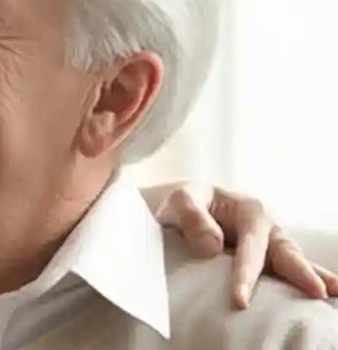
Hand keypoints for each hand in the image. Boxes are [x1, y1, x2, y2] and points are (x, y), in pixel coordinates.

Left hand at [150, 181, 337, 308]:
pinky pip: (287, 269)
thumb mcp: (180, 200)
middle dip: (300, 273)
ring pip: (293, 261)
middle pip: (284, 252)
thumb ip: (193, 217)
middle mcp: (266, 226)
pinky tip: (324, 292)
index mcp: (249, 210)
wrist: (185, 205)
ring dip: (313, 278)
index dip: (246, 275)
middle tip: (316, 292)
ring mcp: (270, 242)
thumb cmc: (183, 201)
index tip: (240, 301)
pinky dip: (305, 279)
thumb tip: (212, 247)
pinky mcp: (268, 256)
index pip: (250, 248)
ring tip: (332, 293)